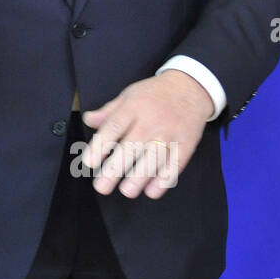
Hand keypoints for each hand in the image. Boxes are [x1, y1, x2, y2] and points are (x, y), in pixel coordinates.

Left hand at [80, 70, 212, 198]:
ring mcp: (171, 132)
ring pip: (154, 158)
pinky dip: (164, 179)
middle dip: (116, 168)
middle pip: (132, 146)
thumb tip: (89, 120)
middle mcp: (152, 120)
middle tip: (101, 186)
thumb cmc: (154, 94)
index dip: (101, 145)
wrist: (191, 87)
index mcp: (134, 106)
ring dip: (140, 177)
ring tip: (126, 191)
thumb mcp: (129, 95)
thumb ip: (109, 111)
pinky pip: (176, 164)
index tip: (89, 162)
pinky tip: (152, 191)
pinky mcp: (187, 143)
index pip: (114, 126)